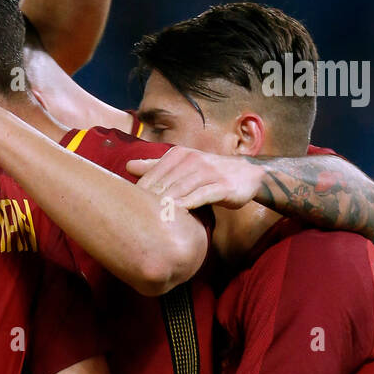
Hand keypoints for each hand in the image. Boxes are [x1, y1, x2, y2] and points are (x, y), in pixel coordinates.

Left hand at [127, 147, 262, 210]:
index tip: (126, 208)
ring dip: (165, 202)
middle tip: (134, 218)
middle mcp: (192, 160)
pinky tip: (178, 211)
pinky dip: (190, 202)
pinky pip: (203, 195)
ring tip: (150, 217)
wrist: (248, 174)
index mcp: (178, 155)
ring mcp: (208, 172)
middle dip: (149, 199)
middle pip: (164, 182)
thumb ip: (156, 166)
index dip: (139, 191)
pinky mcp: (223, 186)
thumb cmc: (209, 173)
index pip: (153, 174)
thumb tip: (128, 166)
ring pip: (181, 189)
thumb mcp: (183, 166)